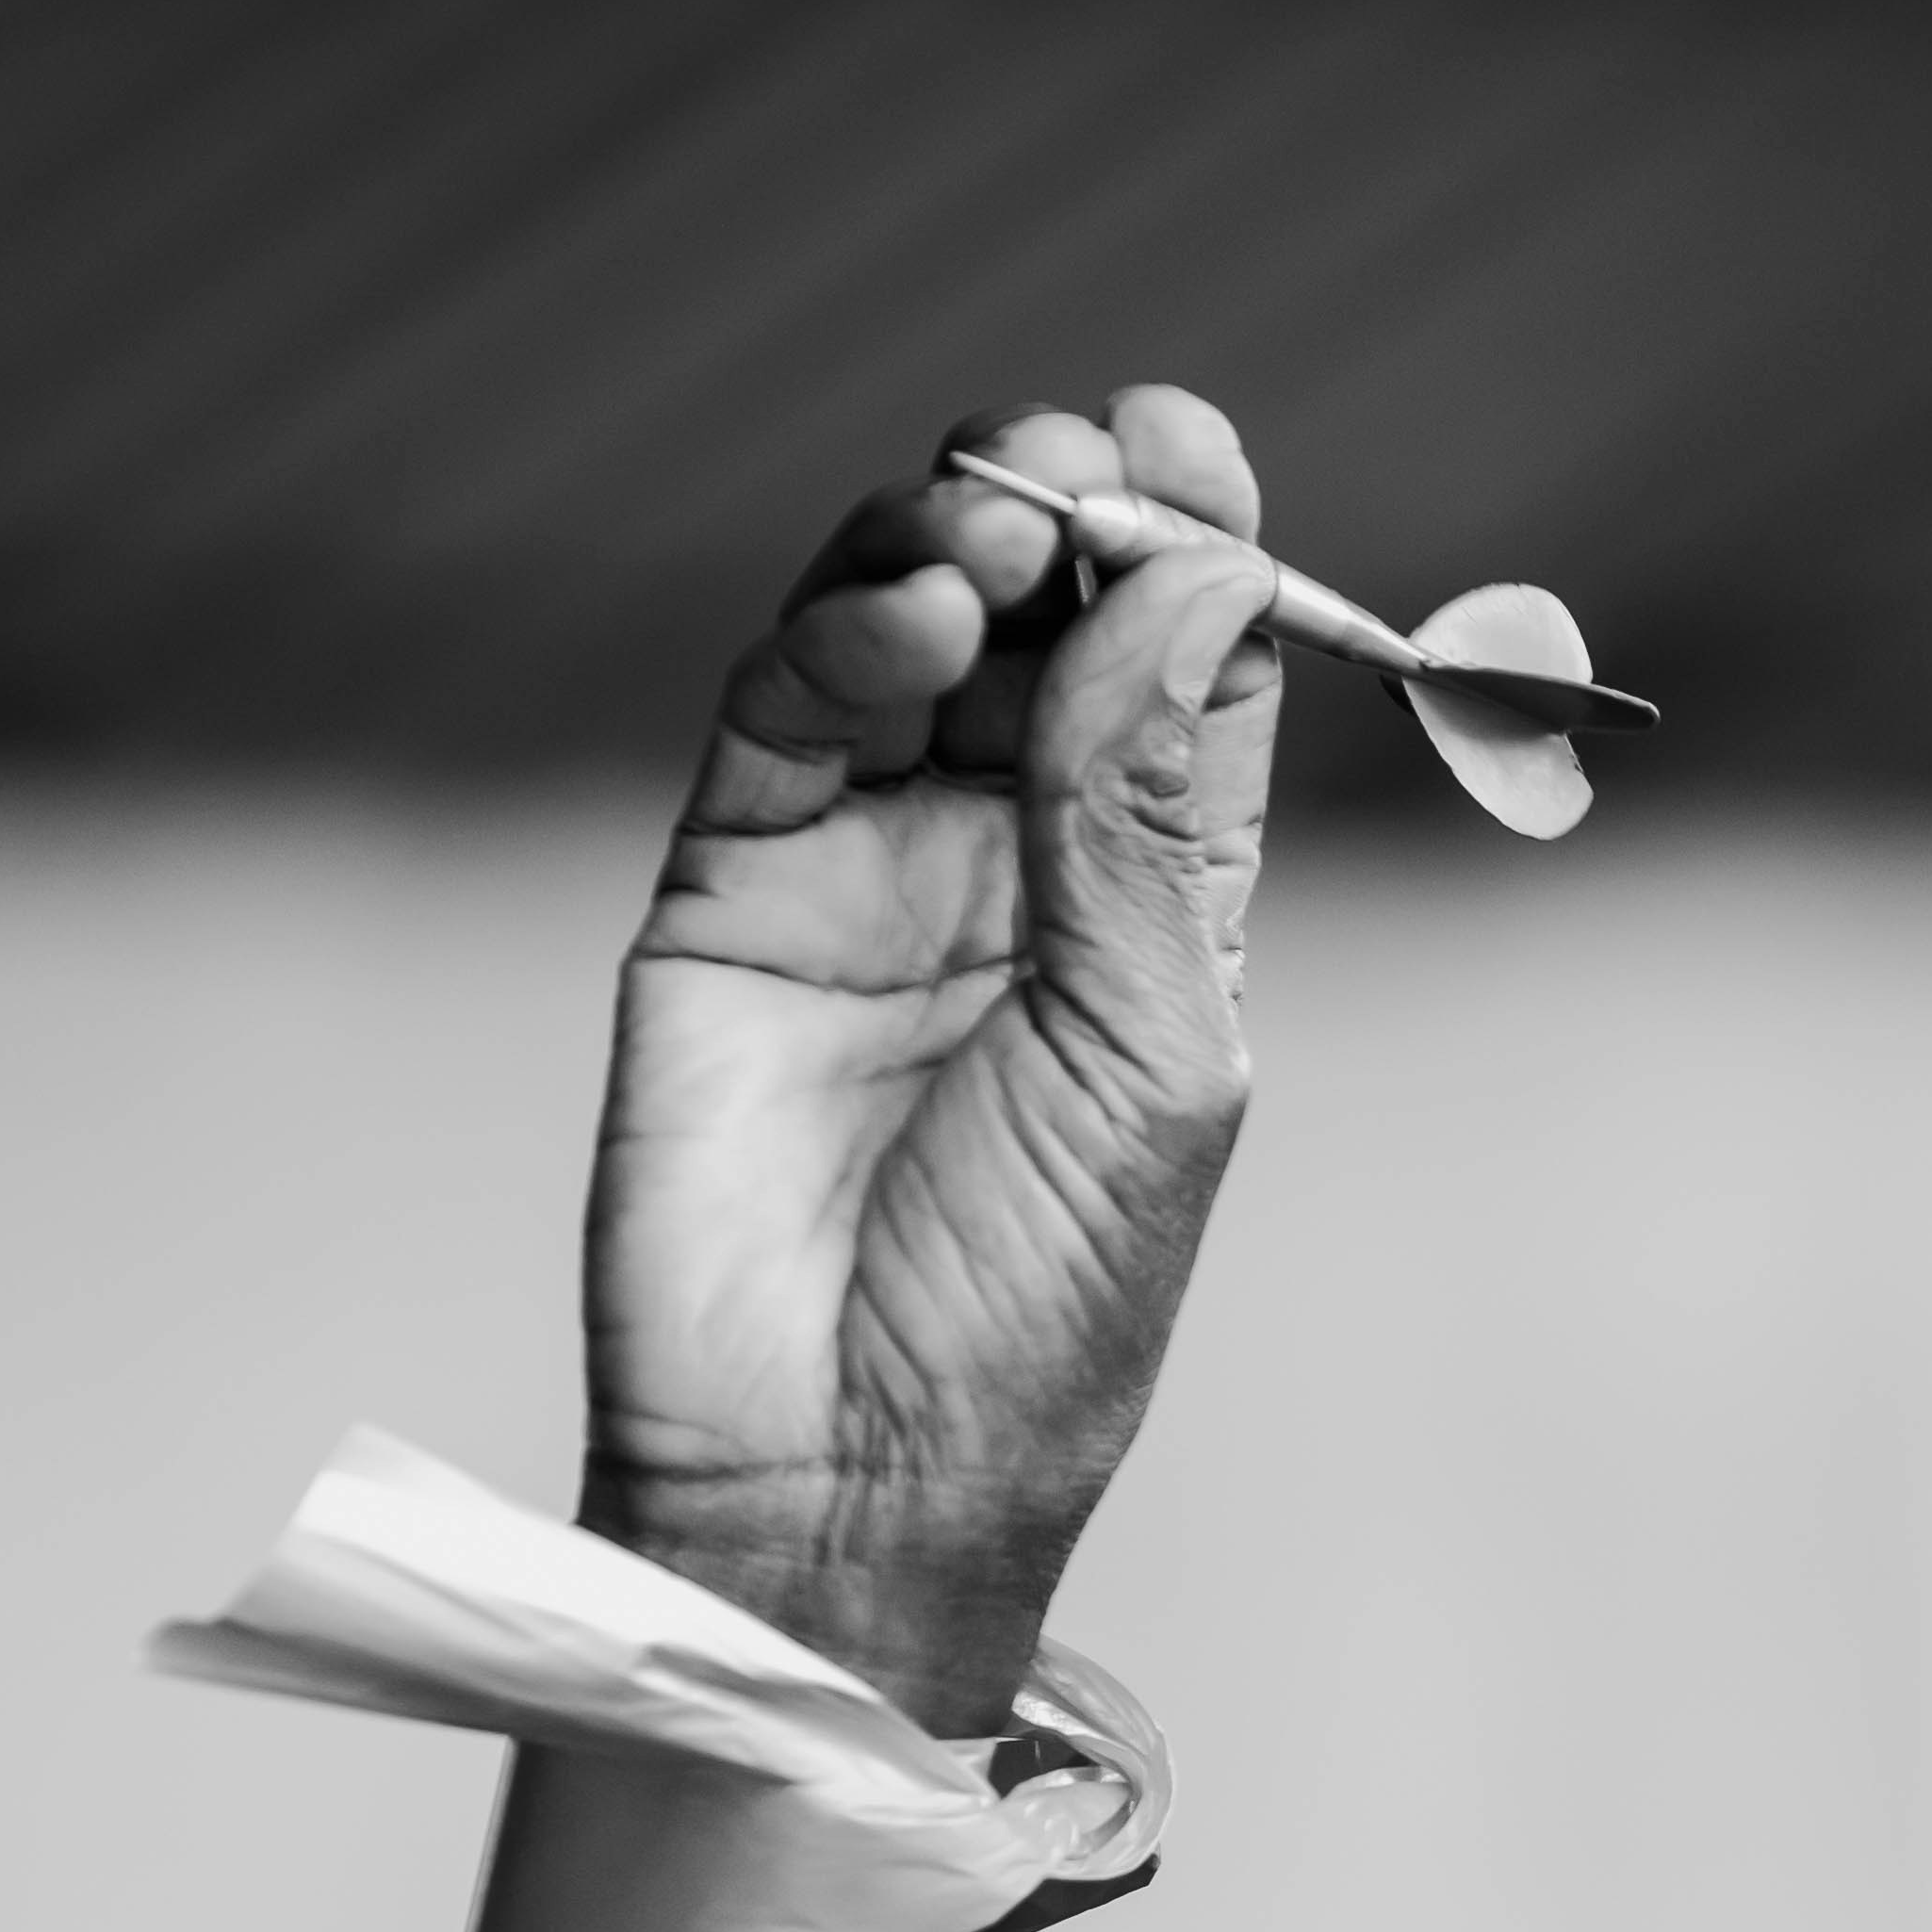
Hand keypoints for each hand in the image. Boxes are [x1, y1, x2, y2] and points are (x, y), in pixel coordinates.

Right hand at [578, 395, 1284, 1729]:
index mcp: (1155, 918)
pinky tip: (914, 608)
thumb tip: (1190, 591)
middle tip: (1084, 459)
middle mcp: (1014, 872)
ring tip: (998, 522)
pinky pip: (788, 712)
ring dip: (958, 544)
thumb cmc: (1030, 1317)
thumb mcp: (1148, 1060)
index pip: (1189, 683)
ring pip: (911, 634)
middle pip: (1050, 624)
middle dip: (1072, 513)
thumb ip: (1146, 824)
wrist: (841, 1479)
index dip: (1200, 554)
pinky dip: (849, 634)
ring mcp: (867, 869)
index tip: (1197, 451)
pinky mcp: (731, 887)